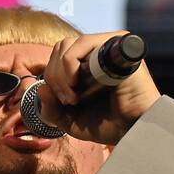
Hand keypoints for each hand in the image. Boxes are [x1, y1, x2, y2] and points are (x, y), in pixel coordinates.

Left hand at [36, 31, 161, 145]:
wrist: (133, 129)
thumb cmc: (108, 124)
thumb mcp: (70, 120)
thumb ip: (50, 108)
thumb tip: (40, 87)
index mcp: (89, 63)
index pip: (59, 55)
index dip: (52, 77)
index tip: (63, 102)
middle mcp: (99, 50)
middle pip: (61, 47)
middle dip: (54, 77)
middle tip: (68, 101)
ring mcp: (109, 45)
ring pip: (68, 45)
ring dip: (61, 74)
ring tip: (74, 97)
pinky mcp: (116, 44)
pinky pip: (82, 44)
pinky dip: (70, 66)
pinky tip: (78, 87)